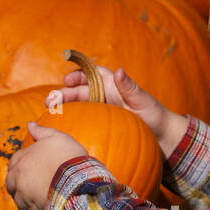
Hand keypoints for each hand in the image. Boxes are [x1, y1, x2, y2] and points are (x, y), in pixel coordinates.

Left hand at [5, 121, 87, 209]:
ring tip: (39, 199)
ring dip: (26, 200)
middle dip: (18, 184)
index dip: (23, 164)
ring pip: (19, 201)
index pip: (14, 161)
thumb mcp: (57, 137)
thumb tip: (29, 124)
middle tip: (32, 185)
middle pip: (11, 183)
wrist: (78, 182)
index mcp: (20, 161)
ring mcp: (23, 198)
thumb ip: (41, 131)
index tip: (32, 167)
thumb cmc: (67, 157)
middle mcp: (17, 180)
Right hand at [47, 64, 167, 133]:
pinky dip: (70, 118)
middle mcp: (105, 94)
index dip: (78, 75)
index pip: (92, 74)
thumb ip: (130, 87)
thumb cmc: (154, 116)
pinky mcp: (100, 122)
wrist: (160, 138)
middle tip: (50, 100)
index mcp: (113, 85)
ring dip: (63, 104)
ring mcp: (101, 109)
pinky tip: (60, 123)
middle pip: (80, 90)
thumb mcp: (143, 101)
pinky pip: (82, 118)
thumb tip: (119, 71)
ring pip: (78, 103)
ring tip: (50, 109)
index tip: (67, 80)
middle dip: (64, 93)